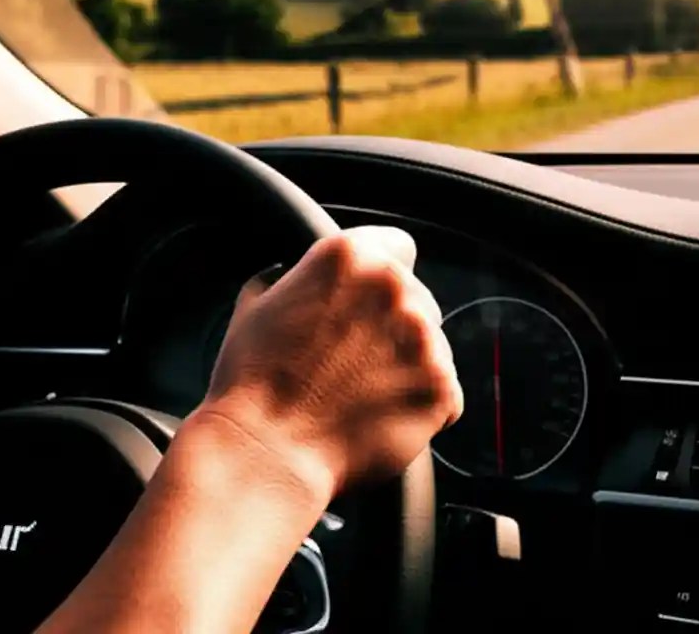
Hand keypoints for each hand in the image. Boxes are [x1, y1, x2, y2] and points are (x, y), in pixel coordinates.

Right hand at [190, 226, 463, 502]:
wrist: (265, 452)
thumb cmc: (252, 383)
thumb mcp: (258, 305)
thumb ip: (295, 279)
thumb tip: (297, 276)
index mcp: (350, 257)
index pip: (398, 246)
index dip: (384, 275)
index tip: (372, 301)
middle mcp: (394, 288)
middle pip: (419, 299)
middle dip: (395, 326)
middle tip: (356, 361)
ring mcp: (423, 338)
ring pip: (434, 346)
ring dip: (410, 366)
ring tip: (362, 395)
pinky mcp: (441, 387)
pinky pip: (446, 393)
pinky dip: (423, 407)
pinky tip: (381, 417)